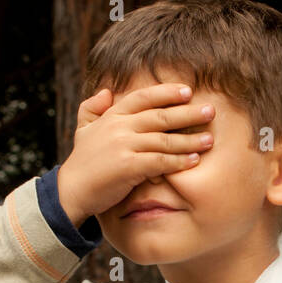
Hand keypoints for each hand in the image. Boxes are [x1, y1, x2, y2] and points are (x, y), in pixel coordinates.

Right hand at [56, 82, 214, 223]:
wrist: (71, 191)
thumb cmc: (82, 163)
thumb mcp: (83, 130)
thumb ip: (92, 108)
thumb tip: (106, 91)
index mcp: (111, 116)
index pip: (143, 98)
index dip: (166, 92)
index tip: (187, 91)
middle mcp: (119, 127)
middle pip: (159, 116)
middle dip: (188, 113)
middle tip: (210, 110)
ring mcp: (123, 146)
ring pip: (163, 139)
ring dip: (189, 140)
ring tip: (210, 139)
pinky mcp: (127, 167)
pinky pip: (160, 161)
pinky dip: (179, 161)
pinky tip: (195, 161)